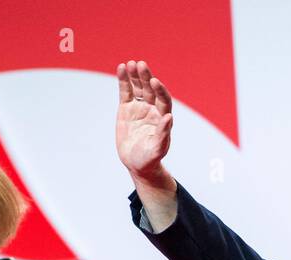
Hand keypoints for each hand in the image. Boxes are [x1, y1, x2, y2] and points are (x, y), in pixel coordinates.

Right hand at [116, 59, 173, 182]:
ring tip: (130, 64)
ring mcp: (140, 107)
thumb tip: (169, 117)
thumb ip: (163, 134)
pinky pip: (126, 91)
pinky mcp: (127, 108)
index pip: (163, 99)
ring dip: (135, 75)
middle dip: (146, 77)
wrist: (136, 163)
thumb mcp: (157, 149)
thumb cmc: (150, 158)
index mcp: (163, 117)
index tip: (154, 82)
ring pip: (138, 87)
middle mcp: (153, 109)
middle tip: (141, 65)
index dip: (160, 90)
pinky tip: (121, 68)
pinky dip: (124, 80)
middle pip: (150, 89)